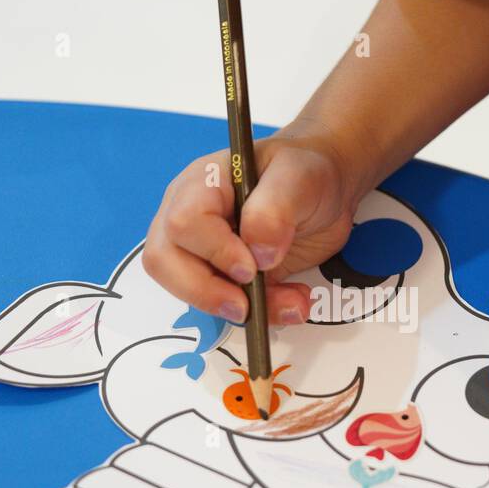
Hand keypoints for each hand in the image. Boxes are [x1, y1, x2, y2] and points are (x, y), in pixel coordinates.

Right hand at [142, 125, 362, 323]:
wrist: (324, 191)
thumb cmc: (304, 173)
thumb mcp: (299, 177)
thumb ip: (275, 208)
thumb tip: (258, 253)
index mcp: (202, 184)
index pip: (182, 222)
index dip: (213, 251)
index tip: (252, 267)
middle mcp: (190, 218)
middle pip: (164, 261)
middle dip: (206, 292)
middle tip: (248, 305)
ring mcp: (202, 251)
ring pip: (187, 291)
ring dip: (238, 309)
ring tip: (289, 302)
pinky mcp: (223, 278)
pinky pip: (223, 307)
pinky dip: (260, 315)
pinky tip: (291, 303)